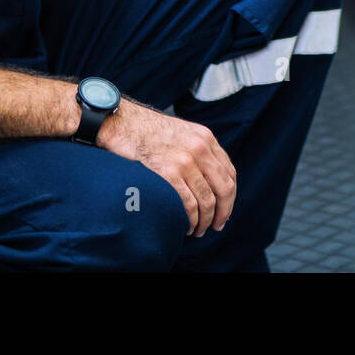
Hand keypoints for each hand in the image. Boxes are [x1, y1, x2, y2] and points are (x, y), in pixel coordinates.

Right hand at [98, 100, 236, 237]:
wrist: (124, 124)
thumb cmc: (149, 132)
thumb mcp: (183, 133)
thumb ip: (200, 150)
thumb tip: (211, 180)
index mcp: (206, 138)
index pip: (229, 173)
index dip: (229, 197)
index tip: (224, 210)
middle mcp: (200, 149)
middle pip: (224, 189)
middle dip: (223, 212)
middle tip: (216, 226)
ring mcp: (185, 161)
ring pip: (207, 201)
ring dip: (205, 221)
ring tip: (198, 230)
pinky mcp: (168, 173)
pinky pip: (188, 205)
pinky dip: (189, 220)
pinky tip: (185, 225)